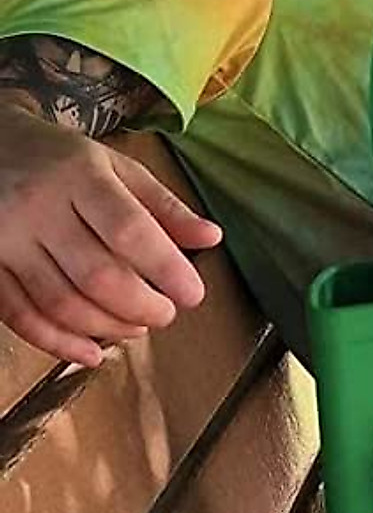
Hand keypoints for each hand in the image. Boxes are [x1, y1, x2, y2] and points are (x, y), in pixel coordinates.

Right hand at [0, 106, 221, 366]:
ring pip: (61, 302)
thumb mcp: (118, 167)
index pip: (130, 230)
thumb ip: (164, 206)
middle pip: (97, 275)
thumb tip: (213, 238)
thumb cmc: (63, 160)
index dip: (166, 269)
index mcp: (81, 176)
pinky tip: (91, 352)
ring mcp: (4, 239)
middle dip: (141, 306)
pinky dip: (58, 342)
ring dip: (107, 326)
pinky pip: (20, 315)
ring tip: (137, 326)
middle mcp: (39, 207)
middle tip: (166, 314)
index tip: (193, 295)